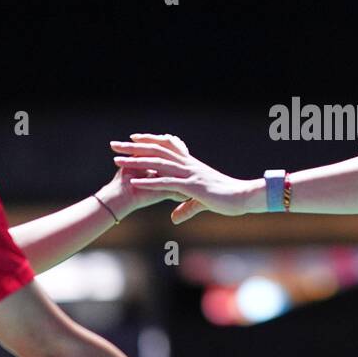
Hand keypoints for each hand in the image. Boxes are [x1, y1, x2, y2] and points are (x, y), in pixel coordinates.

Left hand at [110, 133, 258, 223]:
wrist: (243, 196)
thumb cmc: (227, 198)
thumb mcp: (202, 203)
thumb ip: (186, 207)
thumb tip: (174, 218)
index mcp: (190, 165)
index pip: (166, 147)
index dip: (149, 142)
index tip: (133, 139)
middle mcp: (187, 165)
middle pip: (156, 151)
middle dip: (133, 148)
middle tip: (114, 145)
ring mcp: (188, 174)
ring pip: (157, 164)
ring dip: (135, 162)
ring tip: (116, 161)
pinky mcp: (191, 186)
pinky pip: (166, 183)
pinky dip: (149, 182)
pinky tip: (134, 182)